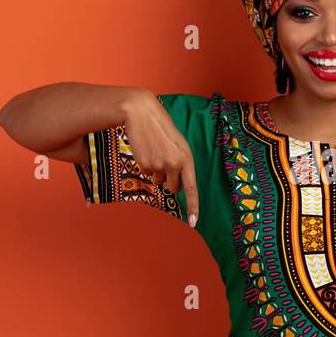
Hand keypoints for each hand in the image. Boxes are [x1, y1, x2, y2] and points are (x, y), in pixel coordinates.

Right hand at [119, 88, 200, 226]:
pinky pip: (147, 174)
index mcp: (187, 158)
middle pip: (173, 188)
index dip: (193, 207)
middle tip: (164, 162)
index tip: (194, 223)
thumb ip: (181, 164)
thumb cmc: (161, 128)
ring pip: (158, 181)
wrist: (141, 113)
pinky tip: (146, 150)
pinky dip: (146, 165)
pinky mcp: (145, 165)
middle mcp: (175, 164)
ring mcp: (160, 165)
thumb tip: (174, 185)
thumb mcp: (178, 145)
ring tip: (155, 150)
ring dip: (156, 172)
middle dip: (169, 181)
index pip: (192, 188)